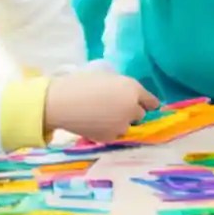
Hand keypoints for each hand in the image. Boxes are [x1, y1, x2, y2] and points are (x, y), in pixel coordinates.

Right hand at [45, 67, 159, 142]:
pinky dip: (108, 130)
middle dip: (130, 112)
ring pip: (127, 126)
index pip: (151, 101)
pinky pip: (114, 134)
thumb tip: (127, 95)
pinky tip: (94, 123)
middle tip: (114, 108)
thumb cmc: (80, 83)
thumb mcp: (106, 77)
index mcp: (132, 89)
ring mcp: (122, 125)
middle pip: (140, 115)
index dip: (146, 103)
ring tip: (101, 116)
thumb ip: (122, 87)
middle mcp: (132, 108)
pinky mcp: (110, 138)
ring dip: (119, 122)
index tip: (143, 104)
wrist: (62, 102)